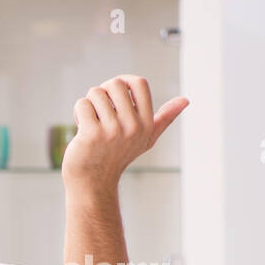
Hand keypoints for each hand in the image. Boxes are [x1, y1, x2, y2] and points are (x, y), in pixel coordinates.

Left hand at [62, 74, 188, 195]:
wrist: (93, 182)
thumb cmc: (118, 157)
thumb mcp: (146, 138)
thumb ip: (164, 119)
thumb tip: (186, 100)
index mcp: (146, 123)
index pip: (139, 83)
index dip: (123, 81)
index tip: (112, 95)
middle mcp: (132, 126)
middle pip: (115, 84)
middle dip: (102, 92)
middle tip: (98, 109)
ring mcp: (112, 131)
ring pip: (95, 93)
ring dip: (88, 104)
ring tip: (90, 121)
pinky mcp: (91, 134)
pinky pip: (82, 104)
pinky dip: (78, 112)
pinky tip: (81, 127)